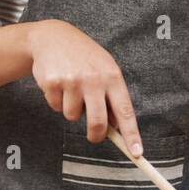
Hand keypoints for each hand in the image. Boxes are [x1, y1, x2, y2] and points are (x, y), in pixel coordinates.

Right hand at [27, 19, 142, 155]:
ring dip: (71, 109)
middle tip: (94, 136)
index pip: (125, 111)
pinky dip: (56, 100)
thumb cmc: (83, 56)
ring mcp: (72, 81)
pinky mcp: (52, 83)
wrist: (52, 37)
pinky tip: (58, 84)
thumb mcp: (103, 68)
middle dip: (96, 134)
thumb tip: (116, 126)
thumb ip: (111, 95)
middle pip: (97, 122)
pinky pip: (56, 107)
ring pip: (72, 116)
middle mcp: (93, 79)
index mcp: (112, 76)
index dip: (131, 134)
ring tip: (70, 89)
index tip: (136, 152)